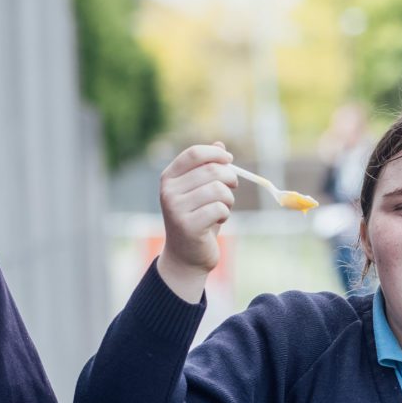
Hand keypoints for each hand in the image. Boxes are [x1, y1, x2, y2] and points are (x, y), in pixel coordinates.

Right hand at [156, 143, 237, 301]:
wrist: (186, 257)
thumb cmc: (197, 220)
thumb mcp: (201, 192)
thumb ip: (207, 169)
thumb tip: (220, 145)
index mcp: (169, 178)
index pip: (194, 154)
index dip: (215, 154)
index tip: (229, 160)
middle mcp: (168, 192)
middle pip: (211, 170)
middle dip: (229, 178)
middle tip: (232, 188)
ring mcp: (176, 209)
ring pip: (218, 189)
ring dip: (228, 199)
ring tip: (223, 208)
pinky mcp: (188, 226)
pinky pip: (219, 209)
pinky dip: (225, 214)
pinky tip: (217, 221)